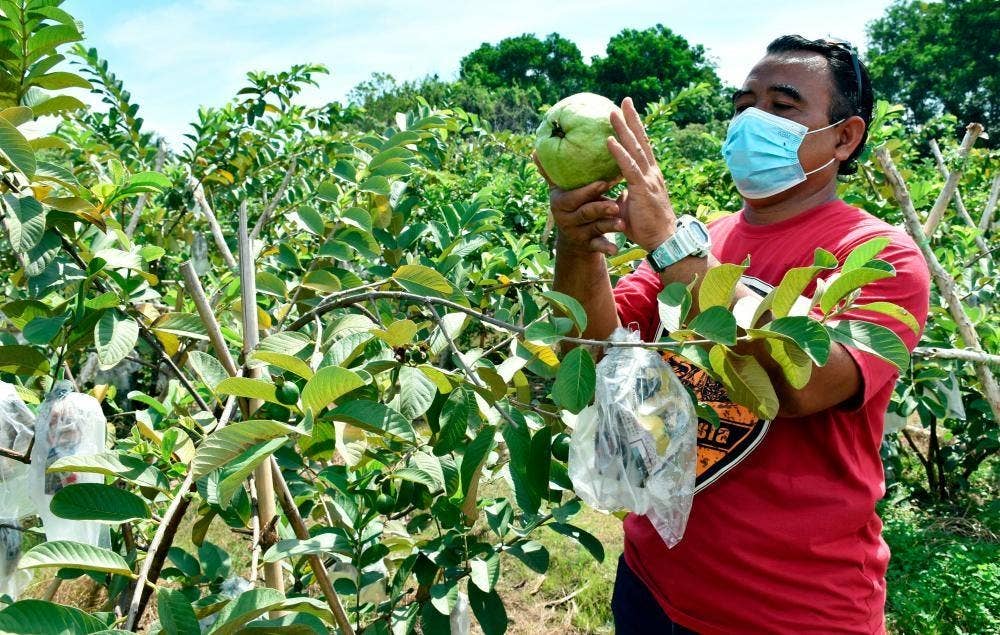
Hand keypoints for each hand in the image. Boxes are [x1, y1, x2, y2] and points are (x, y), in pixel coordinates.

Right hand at [533, 151, 624, 255]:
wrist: (571, 238)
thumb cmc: (570, 204)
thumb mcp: (560, 191)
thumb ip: (551, 173)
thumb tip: (536, 151)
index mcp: (560, 203)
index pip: (573, 197)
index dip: (588, 191)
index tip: (604, 182)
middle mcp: (566, 220)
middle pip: (585, 213)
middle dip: (600, 209)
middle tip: (614, 205)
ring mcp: (577, 234)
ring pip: (594, 229)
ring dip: (608, 226)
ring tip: (621, 223)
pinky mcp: (587, 246)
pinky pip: (597, 247)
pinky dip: (606, 248)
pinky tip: (615, 249)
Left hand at [607, 97, 676, 250]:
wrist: (663, 240)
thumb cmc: (646, 226)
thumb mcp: (628, 205)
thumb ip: (619, 194)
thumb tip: (606, 188)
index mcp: (650, 175)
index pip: (642, 146)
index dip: (635, 128)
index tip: (627, 112)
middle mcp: (652, 172)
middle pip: (641, 140)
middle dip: (632, 119)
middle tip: (624, 100)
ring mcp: (649, 179)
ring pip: (635, 149)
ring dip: (623, 129)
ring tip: (612, 113)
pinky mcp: (643, 189)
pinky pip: (629, 168)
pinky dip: (619, 153)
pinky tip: (610, 141)